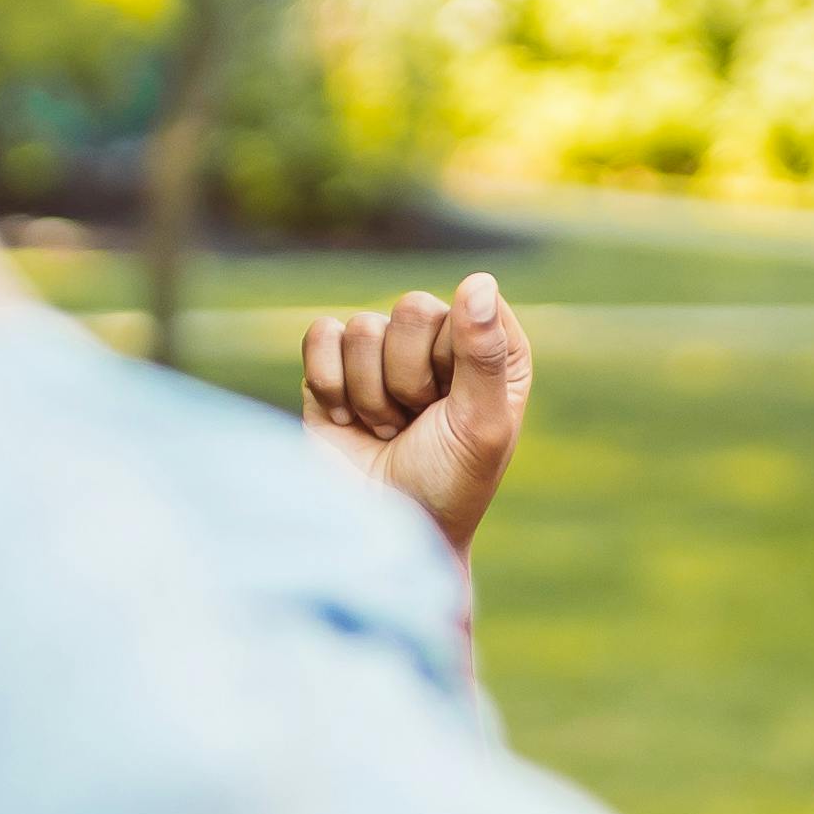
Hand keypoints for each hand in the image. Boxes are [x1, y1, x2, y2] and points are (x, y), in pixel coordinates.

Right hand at [299, 274, 530, 556]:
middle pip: (411, 309)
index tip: (457, 406)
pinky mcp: (332, 369)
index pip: (469, 306)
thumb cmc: (448, 484)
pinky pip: (320, 336)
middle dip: (409, 379)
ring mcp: (383, 354)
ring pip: (362, 328)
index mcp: (492, 350)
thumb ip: (483, 353)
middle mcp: (439, 343)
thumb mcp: (481, 425)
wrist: (380, 533)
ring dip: (370, 394)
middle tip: (417, 424)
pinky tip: (346, 421)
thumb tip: (478, 280)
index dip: (454, 359)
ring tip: (387, 431)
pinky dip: (329, 386)